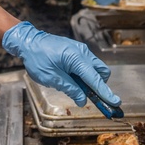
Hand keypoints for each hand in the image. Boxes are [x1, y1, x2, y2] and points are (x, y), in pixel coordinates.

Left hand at [2, 22, 119, 107]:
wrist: (28, 41)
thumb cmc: (37, 59)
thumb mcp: (52, 78)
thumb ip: (70, 89)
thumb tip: (83, 100)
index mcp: (76, 58)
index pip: (95, 79)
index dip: (105, 93)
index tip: (115, 103)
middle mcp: (82, 52)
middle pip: (102, 72)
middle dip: (100, 85)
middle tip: (89, 96)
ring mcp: (80, 49)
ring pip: (96, 67)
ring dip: (91, 80)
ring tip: (76, 87)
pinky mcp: (76, 49)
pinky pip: (87, 63)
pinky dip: (85, 73)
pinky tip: (72, 78)